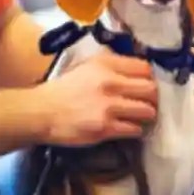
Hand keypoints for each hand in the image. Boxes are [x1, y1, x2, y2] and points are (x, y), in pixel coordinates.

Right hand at [39, 51, 157, 145]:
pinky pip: (134, 129)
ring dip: (146, 115)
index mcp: (106, 64)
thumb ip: (113, 66)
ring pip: (147, 111)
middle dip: (152, 98)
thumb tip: (140, 71)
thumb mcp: (87, 67)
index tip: (147, 85)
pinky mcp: (105, 128)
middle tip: (148, 103)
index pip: (145, 68)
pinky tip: (128, 128)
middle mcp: (110, 82)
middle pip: (151, 89)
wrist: (40, 112)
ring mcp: (109, 106)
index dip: (150, 78)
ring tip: (139, 117)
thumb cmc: (64, 90)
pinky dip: (135, 130)